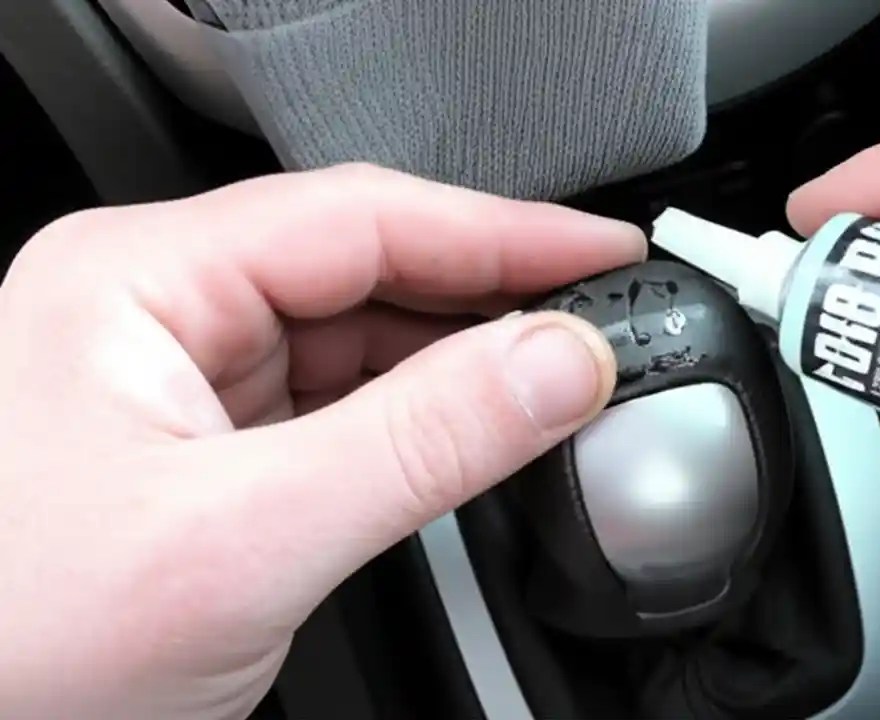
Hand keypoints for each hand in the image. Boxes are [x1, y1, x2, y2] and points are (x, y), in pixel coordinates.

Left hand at [0, 163, 644, 719]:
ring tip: (558, 378)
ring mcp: (175, 387)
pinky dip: (416, 421)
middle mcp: (152, 316)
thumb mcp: (243, 541)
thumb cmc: (12, 655)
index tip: (604, 254)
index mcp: (134, 283)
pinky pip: (335, 409)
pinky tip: (476, 431)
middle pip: (364, 271)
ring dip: (459, 363)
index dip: (503, 232)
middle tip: (603, 318)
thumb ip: (423, 441)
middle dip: (490, 296)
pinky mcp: (202, 457)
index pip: (362, 218)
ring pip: (356, 344)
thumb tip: (559, 361)